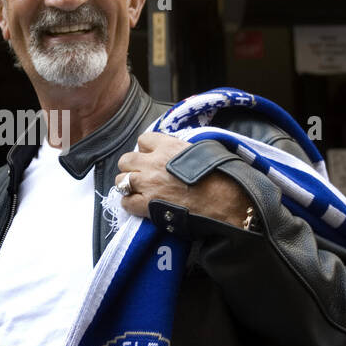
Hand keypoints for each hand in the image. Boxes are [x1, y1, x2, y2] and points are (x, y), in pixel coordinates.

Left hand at [116, 133, 253, 226]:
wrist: (224, 203)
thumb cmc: (220, 176)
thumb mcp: (204, 150)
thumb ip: (183, 148)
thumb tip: (176, 151)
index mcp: (168, 147)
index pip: (143, 139)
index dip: (146, 149)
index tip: (152, 157)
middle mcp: (153, 163)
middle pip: (126, 159)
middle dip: (132, 167)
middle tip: (142, 175)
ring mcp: (148, 184)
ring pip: (121, 180)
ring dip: (129, 185)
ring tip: (140, 191)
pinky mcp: (146, 205)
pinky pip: (125, 203)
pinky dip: (130, 204)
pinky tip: (140, 206)